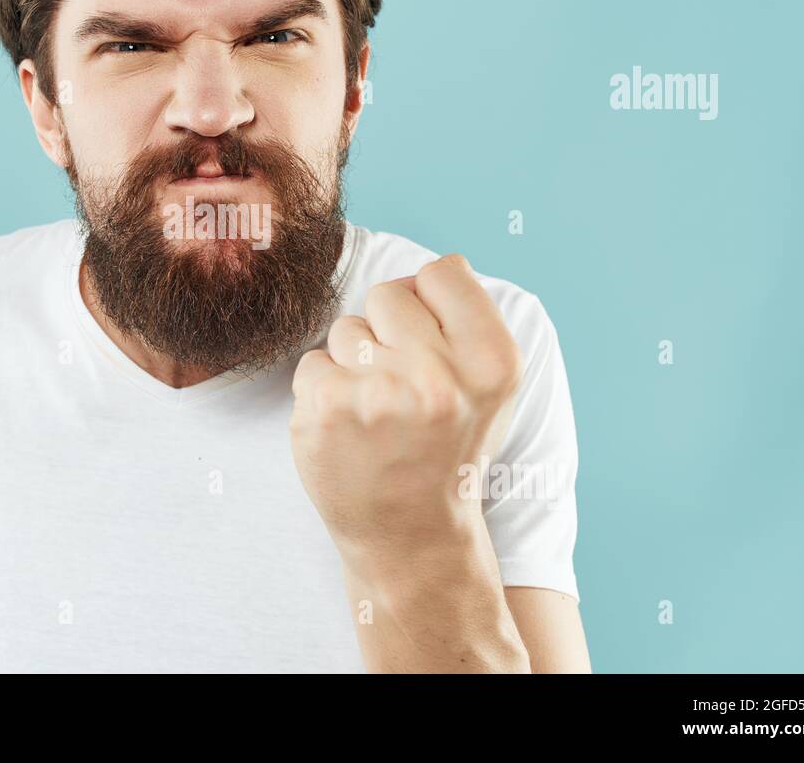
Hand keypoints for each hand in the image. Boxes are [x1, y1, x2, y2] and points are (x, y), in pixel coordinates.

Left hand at [289, 254, 523, 579]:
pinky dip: (322, 392)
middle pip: (390, 294)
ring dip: (353, 364)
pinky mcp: (329, 407)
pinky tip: (347, 428)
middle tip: (401, 386)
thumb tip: (427, 270)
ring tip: (376, 413)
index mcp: (492, 362)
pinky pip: (312, 362)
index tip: (429, 342)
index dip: (430, 302)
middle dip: (388, 332)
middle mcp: (440, 375)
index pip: (444, 271)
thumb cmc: (445, 447)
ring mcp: (381, 392)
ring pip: (347, 329)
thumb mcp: (488, 387)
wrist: (411, 534)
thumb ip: (464, 320)